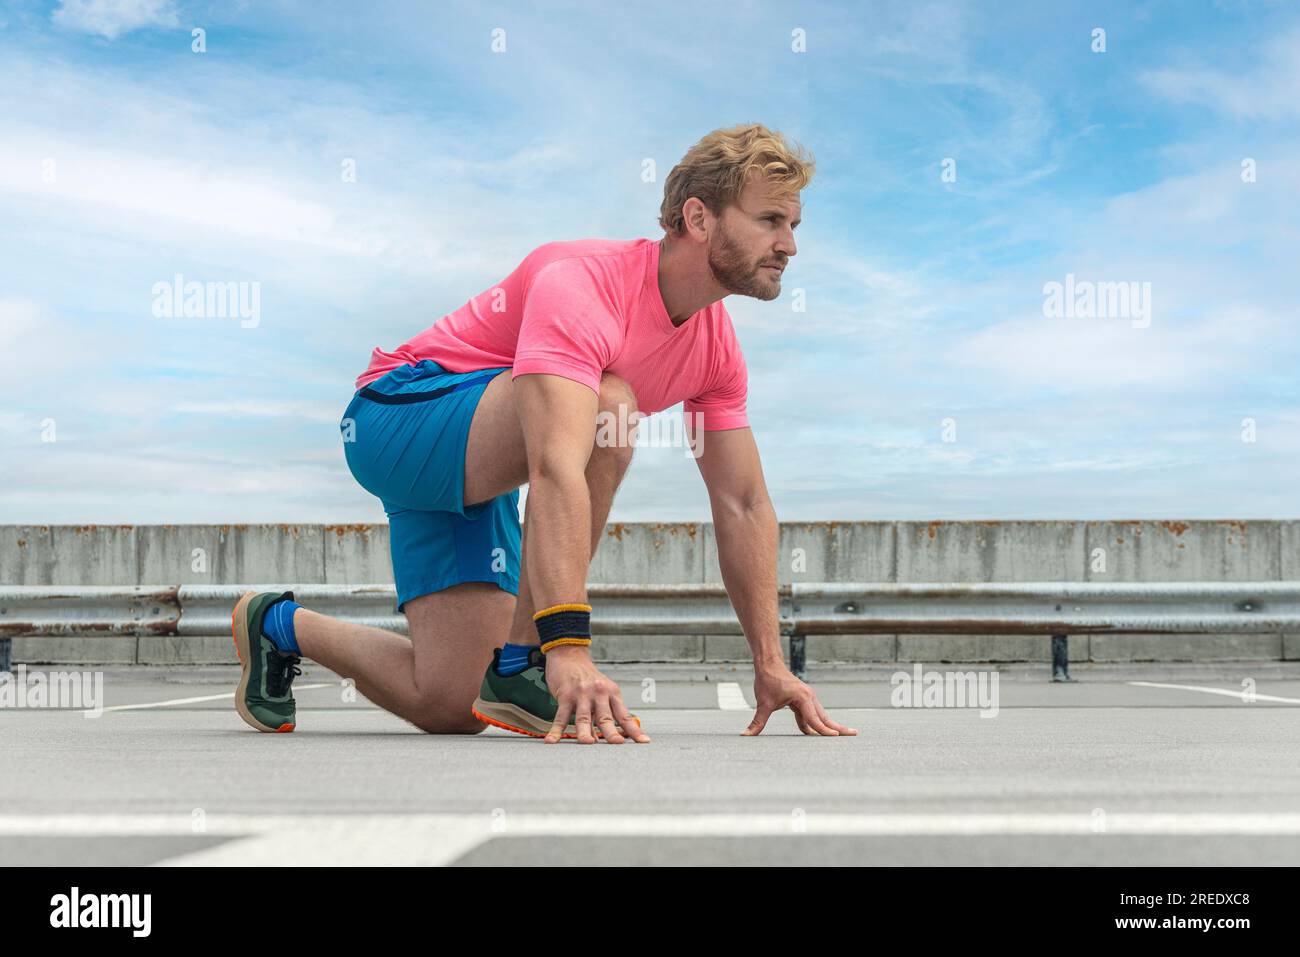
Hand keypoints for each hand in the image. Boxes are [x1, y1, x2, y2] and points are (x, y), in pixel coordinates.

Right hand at [543, 645, 650, 744]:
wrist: (569, 655)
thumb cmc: (587, 678)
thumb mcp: (602, 690)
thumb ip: (606, 712)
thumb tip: (611, 737)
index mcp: (612, 693)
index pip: (624, 716)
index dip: (634, 730)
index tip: (644, 742)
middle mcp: (599, 693)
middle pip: (606, 718)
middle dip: (612, 732)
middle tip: (618, 743)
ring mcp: (582, 694)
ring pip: (584, 718)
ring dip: (585, 732)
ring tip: (587, 743)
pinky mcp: (565, 695)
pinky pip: (561, 716)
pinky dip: (556, 730)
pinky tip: (552, 740)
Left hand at [742, 665, 857, 736]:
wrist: (768, 663)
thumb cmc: (767, 681)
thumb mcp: (763, 703)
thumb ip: (757, 722)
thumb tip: (745, 736)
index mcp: (802, 698)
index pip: (814, 719)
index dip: (823, 730)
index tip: (834, 737)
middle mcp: (809, 697)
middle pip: (825, 717)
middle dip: (838, 727)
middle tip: (854, 734)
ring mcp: (807, 698)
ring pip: (820, 716)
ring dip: (830, 726)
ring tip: (844, 734)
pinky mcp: (803, 700)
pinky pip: (811, 715)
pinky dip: (814, 724)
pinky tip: (814, 734)